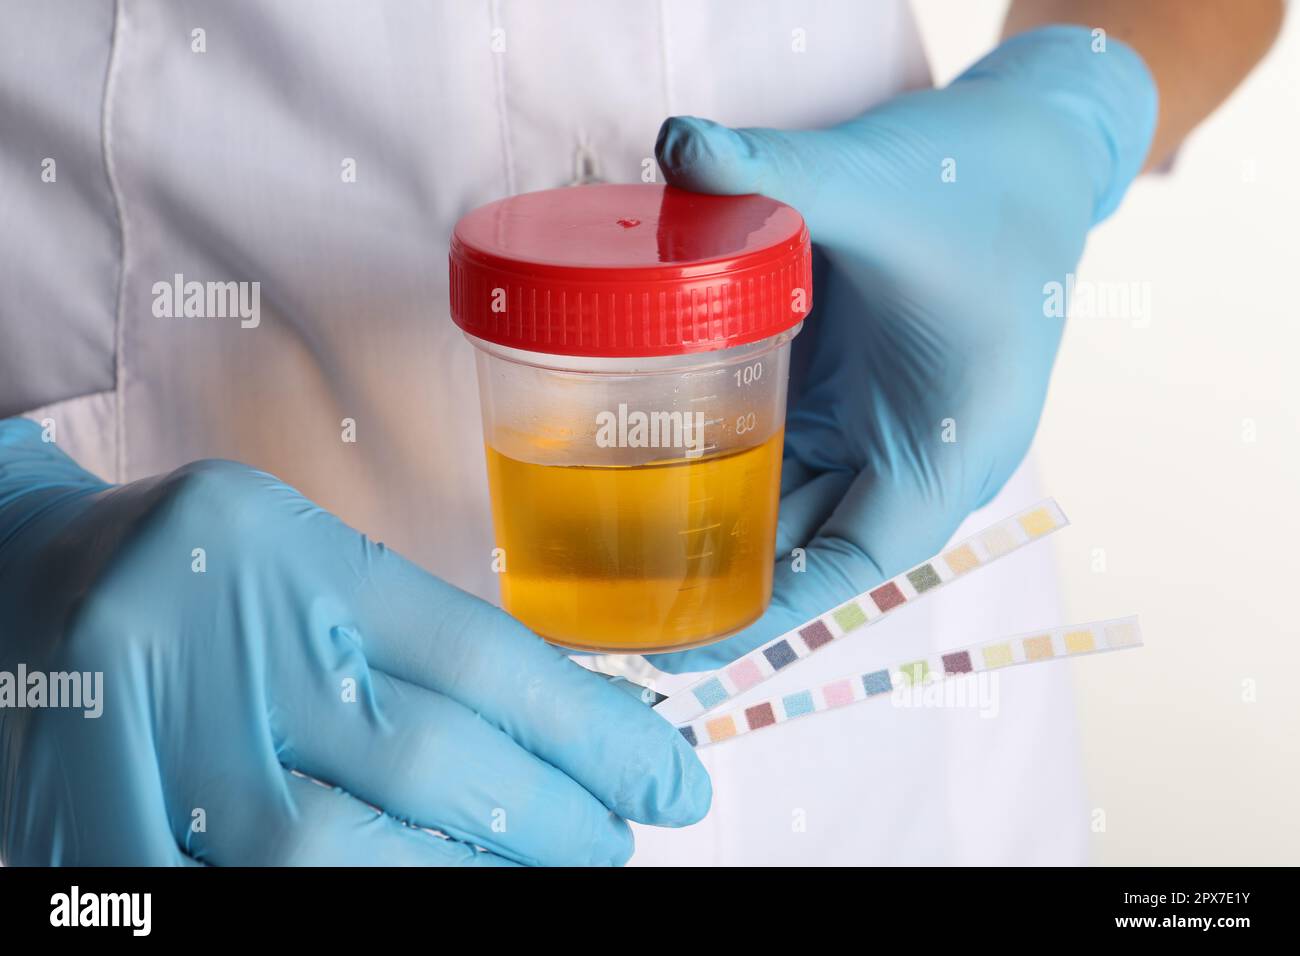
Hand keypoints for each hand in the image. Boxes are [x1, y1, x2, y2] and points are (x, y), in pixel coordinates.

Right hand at [0, 418, 708, 864]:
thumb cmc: (197, 575)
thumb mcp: (312, 569)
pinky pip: (228, 891)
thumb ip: (414, 647)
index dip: (592, 734)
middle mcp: (222, 633)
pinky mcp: (82, 814)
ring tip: (537, 878)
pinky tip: (410, 899)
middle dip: (545, 821)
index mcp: (295, 552)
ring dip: (459, 880)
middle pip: (425, 757)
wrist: (17, 573)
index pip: (480, 655)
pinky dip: (334, 904)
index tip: (668, 781)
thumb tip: (560, 738)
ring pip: (330, 850)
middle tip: (610, 842)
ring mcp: (147, 732)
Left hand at [649, 26, 1155, 671]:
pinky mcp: (841, 397)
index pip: (848, 565)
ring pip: (780, 501)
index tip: (682, 639)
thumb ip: (779, 170)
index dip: (766, 611)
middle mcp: (907, 458)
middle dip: (712, 575)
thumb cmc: (979, 186)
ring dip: (705, 524)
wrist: (1026, 155)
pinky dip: (717, 463)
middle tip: (607, 600)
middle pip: (800, 546)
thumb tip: (678, 145)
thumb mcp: (879, 184)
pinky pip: (774, 450)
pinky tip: (643, 466)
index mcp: (944, 451)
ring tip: (604, 549)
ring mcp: (871, 431)